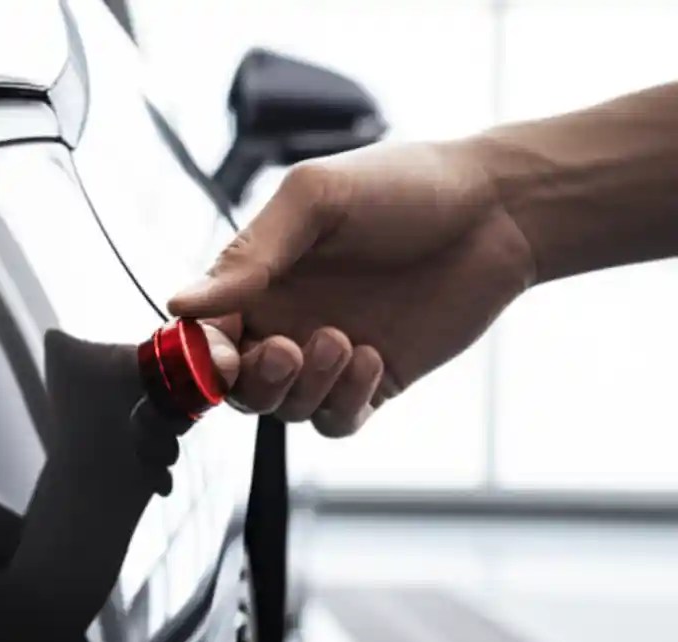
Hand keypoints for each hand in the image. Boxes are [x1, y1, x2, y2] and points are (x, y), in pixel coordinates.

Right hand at [169, 141, 535, 436]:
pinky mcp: (374, 381)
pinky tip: (371, 358)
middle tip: (286, 351)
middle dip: (253, 381)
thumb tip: (181, 304)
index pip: (203, 335)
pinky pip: (337, 419)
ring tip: (341, 341)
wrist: (498, 209)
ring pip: (284, 409)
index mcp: (256, 279)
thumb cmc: (402, 184)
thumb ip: (251, 254)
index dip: (198, 357)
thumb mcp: (315, 200)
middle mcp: (285, 321)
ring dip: (304, 388)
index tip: (220, 354)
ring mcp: (329, 355)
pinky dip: (343, 402)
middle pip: (237, 386)